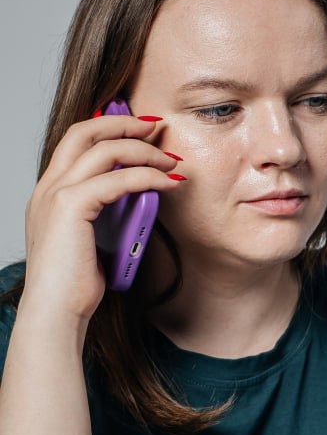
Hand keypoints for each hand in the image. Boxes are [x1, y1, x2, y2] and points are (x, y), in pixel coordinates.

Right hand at [20, 114, 185, 329]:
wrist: (56, 312)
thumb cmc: (75, 287)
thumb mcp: (93, 240)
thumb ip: (106, 214)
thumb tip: (139, 198)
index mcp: (49, 193)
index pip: (76, 142)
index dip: (108, 127)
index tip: (141, 129)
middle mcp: (47, 187)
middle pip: (85, 131)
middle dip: (123, 122)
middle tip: (157, 127)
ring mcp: (55, 194)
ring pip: (104, 149)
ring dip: (143, 150)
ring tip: (171, 162)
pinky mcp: (70, 207)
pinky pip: (117, 179)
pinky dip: (147, 177)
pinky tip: (168, 184)